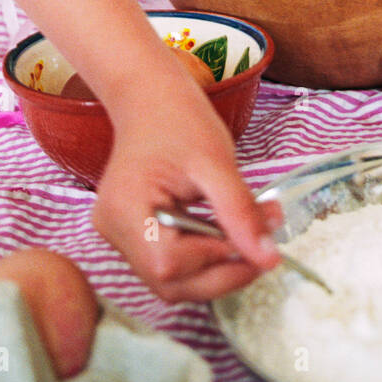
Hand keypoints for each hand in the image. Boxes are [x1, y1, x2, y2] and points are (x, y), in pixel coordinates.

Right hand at [91, 82, 283, 301]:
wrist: (151, 98)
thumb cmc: (178, 119)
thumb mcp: (217, 162)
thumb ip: (241, 213)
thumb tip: (268, 259)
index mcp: (125, 209)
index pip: (168, 264)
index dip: (216, 262)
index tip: (257, 247)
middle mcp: (113, 230)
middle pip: (169, 283)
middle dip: (222, 274)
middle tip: (263, 250)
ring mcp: (119, 235)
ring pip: (172, 280)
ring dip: (217, 268)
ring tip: (250, 235)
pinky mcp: (133, 235)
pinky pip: (170, 263)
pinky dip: (204, 257)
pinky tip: (226, 233)